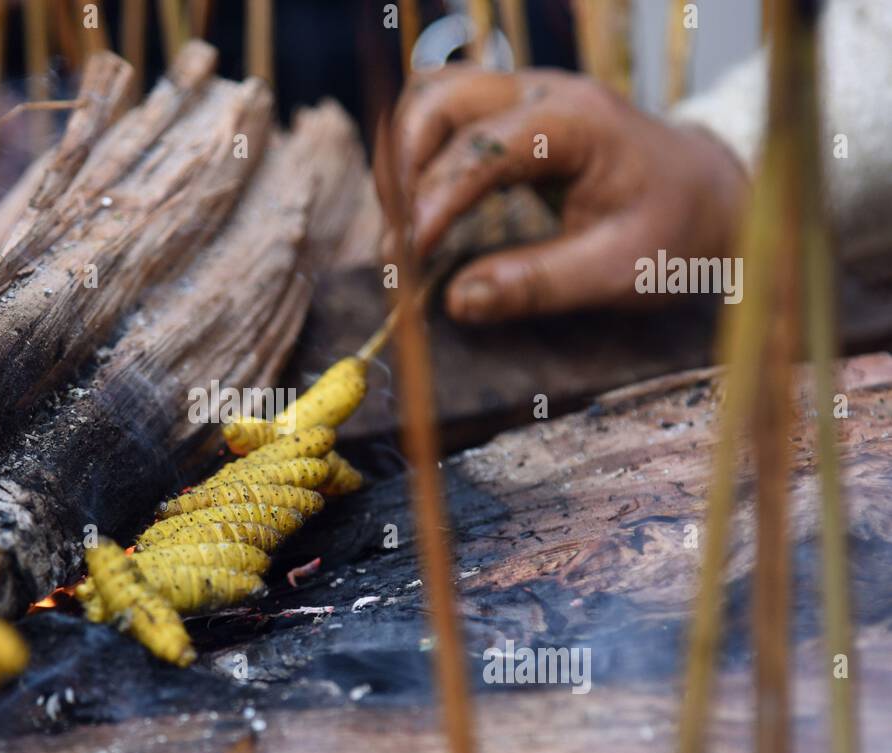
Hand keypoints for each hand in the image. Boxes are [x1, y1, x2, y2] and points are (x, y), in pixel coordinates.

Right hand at [387, 65, 749, 322]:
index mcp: (576, 122)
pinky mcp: (512, 113)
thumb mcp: (618, 270)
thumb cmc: (675, 231)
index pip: (478, 148)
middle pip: (437, 98)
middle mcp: (543, 92)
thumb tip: (457, 301)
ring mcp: (524, 95)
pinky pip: (442, 115)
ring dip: (402, 156)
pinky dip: (417, 156)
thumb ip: (537, 284)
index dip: (433, 201)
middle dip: (403, 167)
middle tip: (400, 241)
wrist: (710, 195)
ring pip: (430, 97)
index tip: (409, 258)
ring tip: (404, 226)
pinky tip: (420, 210)